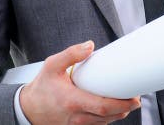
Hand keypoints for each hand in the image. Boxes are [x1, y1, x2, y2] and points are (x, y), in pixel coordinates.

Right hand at [20, 41, 140, 123]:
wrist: (27, 109)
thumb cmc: (41, 88)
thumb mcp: (52, 65)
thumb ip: (71, 54)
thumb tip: (90, 46)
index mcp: (73, 101)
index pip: (103, 107)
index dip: (122, 104)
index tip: (135, 97)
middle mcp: (77, 117)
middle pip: (109, 117)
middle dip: (126, 108)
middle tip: (136, 98)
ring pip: (104, 123)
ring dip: (118, 114)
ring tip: (127, 102)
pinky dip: (107, 118)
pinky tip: (112, 108)